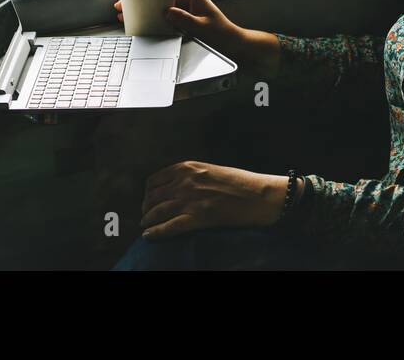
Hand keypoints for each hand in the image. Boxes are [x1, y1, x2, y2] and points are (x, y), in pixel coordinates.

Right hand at [113, 0, 242, 50]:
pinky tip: (139, 19)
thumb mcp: (202, 27)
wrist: (230, 42)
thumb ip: (185, 19)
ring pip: (159, 1)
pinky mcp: (181, 15)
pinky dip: (150, 14)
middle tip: (124, 1)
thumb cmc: (221, 32)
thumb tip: (166, 11)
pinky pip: (163, 11)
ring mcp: (182, 5)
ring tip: (125, 11)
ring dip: (143, 5)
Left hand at [140, 161, 289, 239]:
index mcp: (188, 168)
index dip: (148, 192)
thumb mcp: (210, 170)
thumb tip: (177, 187)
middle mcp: (185, 182)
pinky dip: (156, 232)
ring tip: (145, 225)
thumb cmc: (240, 183)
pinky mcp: (198, 218)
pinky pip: (169, 227)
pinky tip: (148, 236)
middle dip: (146, 207)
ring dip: (147, 220)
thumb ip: (192, 176)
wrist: (258, 195)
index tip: (148, 199)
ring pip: (157, 212)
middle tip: (145, 215)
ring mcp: (190, 200)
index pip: (155, 180)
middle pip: (153, 197)